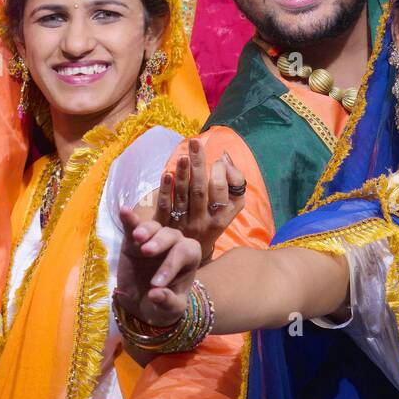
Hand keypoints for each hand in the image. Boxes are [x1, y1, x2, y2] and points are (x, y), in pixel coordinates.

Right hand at [116, 207, 200, 327]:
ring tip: (137, 238)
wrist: (143, 305)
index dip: (172, 265)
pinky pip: (133, 226)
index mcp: (189, 258)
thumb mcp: (170, 310)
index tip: (156, 283)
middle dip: (160, 243)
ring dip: (146, 230)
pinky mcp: (133, 240)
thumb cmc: (163, 305)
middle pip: (170, 235)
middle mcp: (173, 244)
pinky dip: (129, 218)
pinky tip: (124, 211)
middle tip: (147, 253)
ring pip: (154, 227)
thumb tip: (156, 294)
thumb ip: (167, 302)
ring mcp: (153, 240)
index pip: (185, 253)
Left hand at [151, 138, 245, 262]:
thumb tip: (224, 157)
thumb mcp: (229, 210)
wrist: (190, 255)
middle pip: (201, 189)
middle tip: (195, 142)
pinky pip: (165, 205)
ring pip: (184, 195)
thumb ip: (233, 184)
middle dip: (199, 164)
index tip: (217, 159)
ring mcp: (183, 224)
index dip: (220, 172)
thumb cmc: (211, 223)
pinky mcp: (165, 225)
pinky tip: (167, 173)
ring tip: (184, 154)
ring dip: (183, 173)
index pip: (222, 190)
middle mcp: (203, 222)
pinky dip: (166, 189)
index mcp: (221, 217)